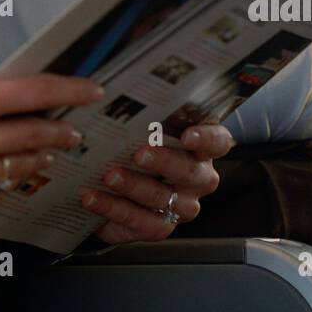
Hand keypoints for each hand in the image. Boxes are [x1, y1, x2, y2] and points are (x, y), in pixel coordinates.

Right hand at [0, 58, 102, 214]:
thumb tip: (5, 88)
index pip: (39, 93)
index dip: (73, 91)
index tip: (90, 92)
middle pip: (39, 133)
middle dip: (62, 128)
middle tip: (72, 127)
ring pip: (23, 165)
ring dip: (40, 155)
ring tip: (48, 149)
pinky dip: (6, 176)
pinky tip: (9, 169)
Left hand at [80, 124, 233, 243]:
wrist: (124, 173)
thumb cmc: (141, 137)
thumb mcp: (147, 120)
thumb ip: (147, 109)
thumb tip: (121, 85)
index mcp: (202, 147)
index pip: (218, 141)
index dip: (206, 139)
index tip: (188, 135)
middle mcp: (197, 178)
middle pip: (191, 173)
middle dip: (164, 163)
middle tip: (138, 154)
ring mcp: (181, 206)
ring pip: (165, 201)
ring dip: (134, 188)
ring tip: (109, 175)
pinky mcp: (158, 226)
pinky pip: (142, 224)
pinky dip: (115, 211)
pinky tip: (93, 198)